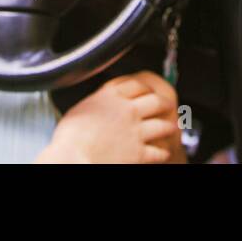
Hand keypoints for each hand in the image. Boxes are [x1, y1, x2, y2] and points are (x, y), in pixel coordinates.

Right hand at [37, 71, 185, 163]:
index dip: (145, 85)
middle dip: (163, 102)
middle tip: (167, 104)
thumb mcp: (80, 108)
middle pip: (155, 100)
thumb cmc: (70, 136)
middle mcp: (128, 111)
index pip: (136, 84)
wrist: (73, 156)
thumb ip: (95, 102)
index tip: (147, 88)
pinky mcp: (139, 153)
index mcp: (111, 97)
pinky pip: (158, 151)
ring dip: (169, 125)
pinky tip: (164, 153)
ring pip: (162, 125)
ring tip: (172, 126)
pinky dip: (163, 152)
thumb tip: (96, 104)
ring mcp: (136, 131)